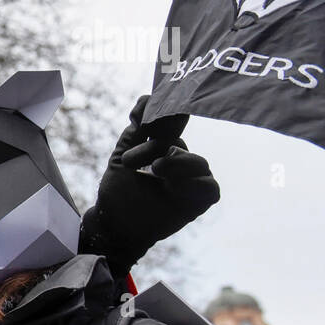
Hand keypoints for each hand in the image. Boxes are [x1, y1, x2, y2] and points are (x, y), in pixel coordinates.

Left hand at [80, 96, 219, 276]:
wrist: (114, 225)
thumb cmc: (118, 193)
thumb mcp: (122, 157)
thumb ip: (136, 131)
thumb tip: (147, 98)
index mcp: (164, 150)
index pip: (172, 127)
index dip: (164, 119)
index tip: (147, 121)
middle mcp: (181, 163)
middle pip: (180, 144)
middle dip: (157, 148)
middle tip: (132, 161)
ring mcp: (191, 182)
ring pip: (200, 163)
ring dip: (178, 163)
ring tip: (156, 170)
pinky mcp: (197, 202)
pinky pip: (210, 188)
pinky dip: (194, 184)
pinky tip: (172, 184)